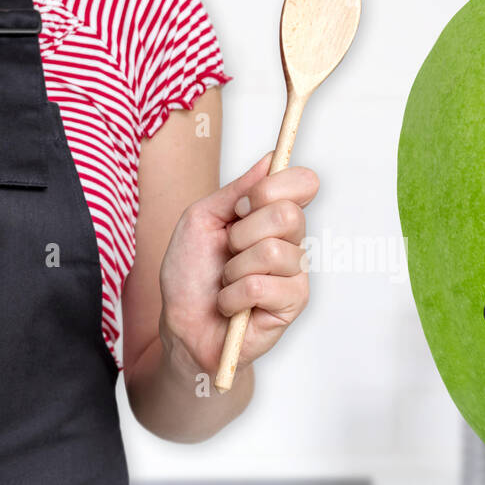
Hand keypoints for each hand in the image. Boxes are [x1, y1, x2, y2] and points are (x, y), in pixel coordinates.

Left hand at [157, 152, 318, 377]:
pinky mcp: (293, 304)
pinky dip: (233, 296)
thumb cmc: (190, 275)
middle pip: (288, 214)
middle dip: (243, 233)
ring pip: (272, 253)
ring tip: (227, 283)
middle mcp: (290, 241)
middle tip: (228, 251)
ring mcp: (295, 273)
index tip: (241, 206)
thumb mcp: (201, 219)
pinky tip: (232, 305)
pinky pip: (262, 286)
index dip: (274, 187)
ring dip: (233, 270)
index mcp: (272, 215)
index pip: (302, 183)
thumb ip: (237, 189)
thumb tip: (272, 159)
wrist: (182, 325)